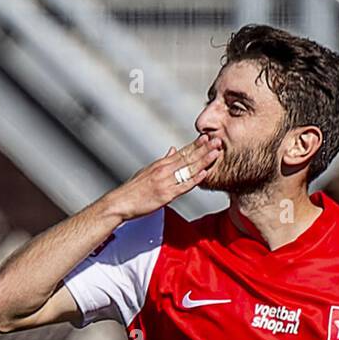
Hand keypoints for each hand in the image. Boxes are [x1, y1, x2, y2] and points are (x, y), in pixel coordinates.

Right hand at [107, 135, 221, 219]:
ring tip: (216, 153)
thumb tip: (173, 150)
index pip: (181, 152)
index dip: (195, 145)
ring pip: (188, 169)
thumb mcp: (147, 171)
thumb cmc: (133, 190)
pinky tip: (204, 173)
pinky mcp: (165, 195)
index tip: (207, 138)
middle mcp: (164, 170)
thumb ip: (162, 161)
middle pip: (187, 157)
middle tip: (217, 140)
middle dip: (204, 149)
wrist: (121, 202)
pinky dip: (194, 179)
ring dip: (203, 161)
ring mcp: (165, 182)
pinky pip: (183, 186)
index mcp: (160, 164)